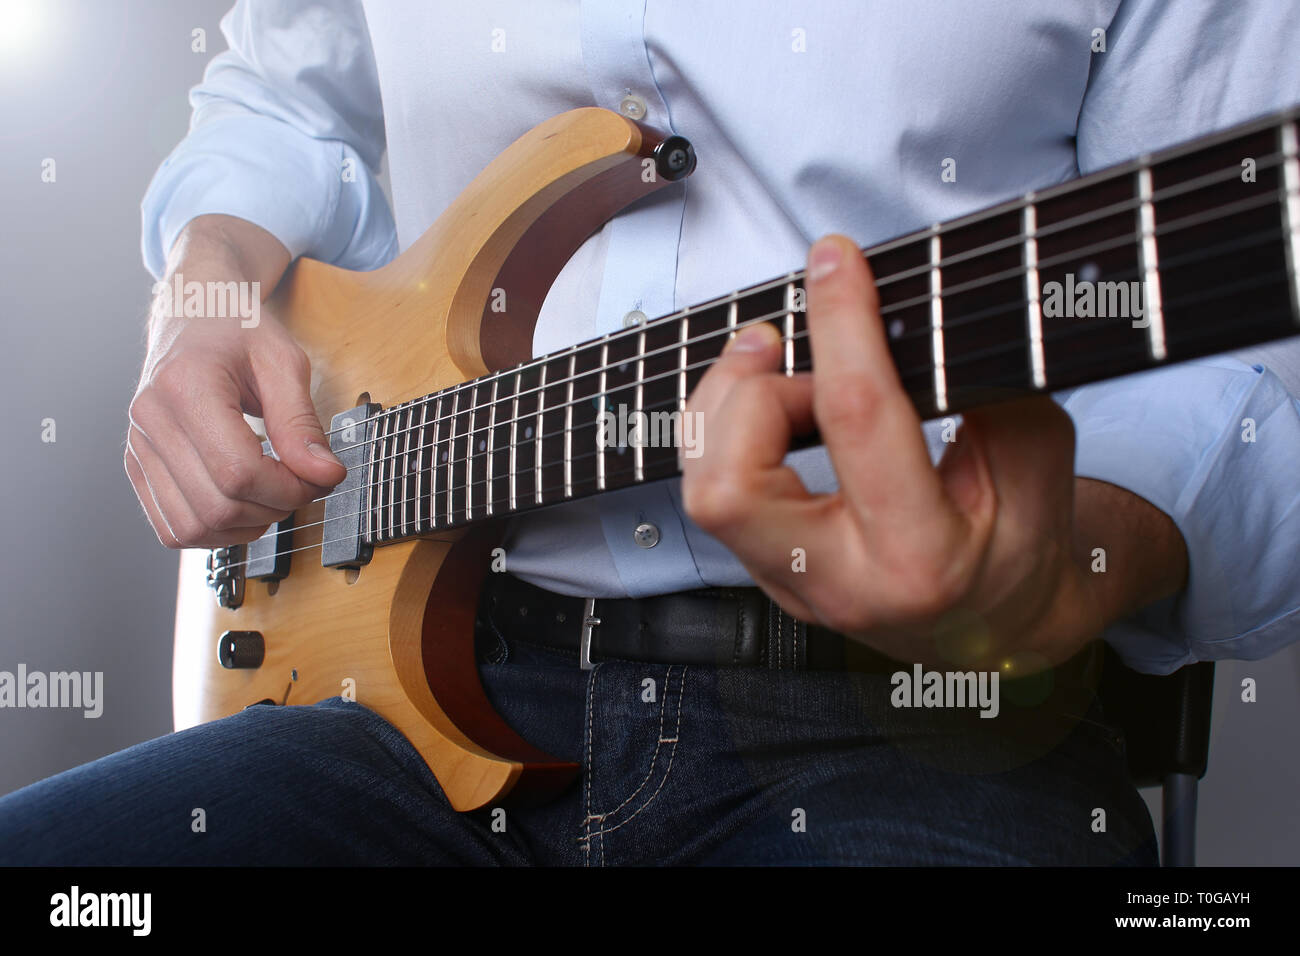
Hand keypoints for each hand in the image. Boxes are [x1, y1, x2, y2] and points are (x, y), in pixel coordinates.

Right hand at [125, 216, 345, 548]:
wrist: (194, 312)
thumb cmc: (238, 329)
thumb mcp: (283, 361)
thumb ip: (301, 421)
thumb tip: (324, 475)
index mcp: (185, 386)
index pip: (238, 471)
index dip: (289, 488)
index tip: (319, 477)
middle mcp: (151, 419)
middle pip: (217, 505)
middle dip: (274, 508)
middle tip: (303, 485)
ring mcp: (138, 445)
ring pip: (192, 526)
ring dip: (246, 526)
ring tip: (273, 494)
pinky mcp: (137, 465)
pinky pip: (171, 527)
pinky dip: (215, 531)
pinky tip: (243, 505)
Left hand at [681, 234, 1185, 672]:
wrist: (1004, 627)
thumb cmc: (1023, 538)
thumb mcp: (1035, 452)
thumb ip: (980, 384)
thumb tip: (901, 310)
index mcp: (922, 556)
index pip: (857, 419)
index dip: (841, 323)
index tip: (835, 259)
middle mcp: (839, 582)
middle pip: (728, 486)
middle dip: (746, 394)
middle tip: (788, 349)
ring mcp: (792, 586)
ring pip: (704, 491)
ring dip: (731, 408)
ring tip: (786, 373)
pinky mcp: (767, 574)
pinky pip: (714, 492)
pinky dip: (730, 431)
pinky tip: (773, 404)